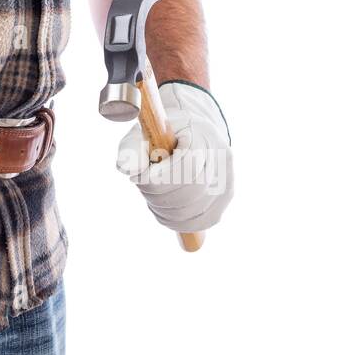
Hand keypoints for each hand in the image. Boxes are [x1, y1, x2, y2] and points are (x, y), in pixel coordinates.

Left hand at [115, 82, 232, 231]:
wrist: (188, 134)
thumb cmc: (161, 134)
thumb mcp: (141, 135)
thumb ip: (132, 148)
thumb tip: (126, 168)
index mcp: (203, 133)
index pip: (187, 164)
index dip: (160, 177)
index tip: (135, 178)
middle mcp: (222, 157)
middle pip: (191, 191)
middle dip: (157, 193)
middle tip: (141, 184)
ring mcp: (227, 180)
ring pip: (192, 210)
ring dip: (163, 208)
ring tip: (151, 193)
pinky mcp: (225, 199)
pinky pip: (199, 221)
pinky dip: (176, 220)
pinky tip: (164, 207)